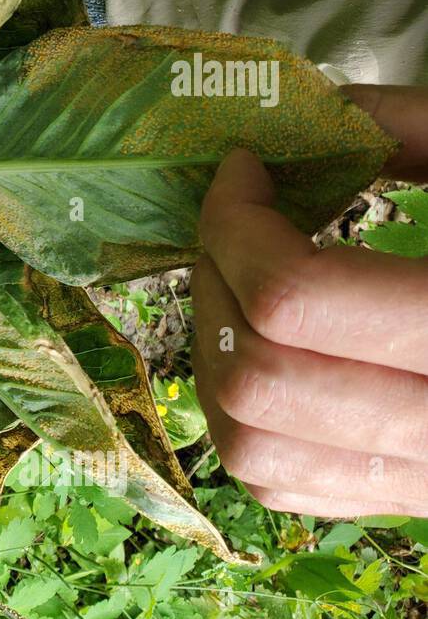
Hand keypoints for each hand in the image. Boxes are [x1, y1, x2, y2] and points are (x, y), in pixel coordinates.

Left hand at [192, 85, 427, 517]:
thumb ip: (420, 127)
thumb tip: (308, 114)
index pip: (300, 298)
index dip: (239, 220)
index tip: (245, 167)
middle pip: (259, 379)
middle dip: (215, 281)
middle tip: (234, 219)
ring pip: (250, 449)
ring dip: (213, 350)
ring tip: (237, 278)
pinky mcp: (414, 504)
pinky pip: (278, 483)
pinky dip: (243, 411)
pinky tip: (272, 343)